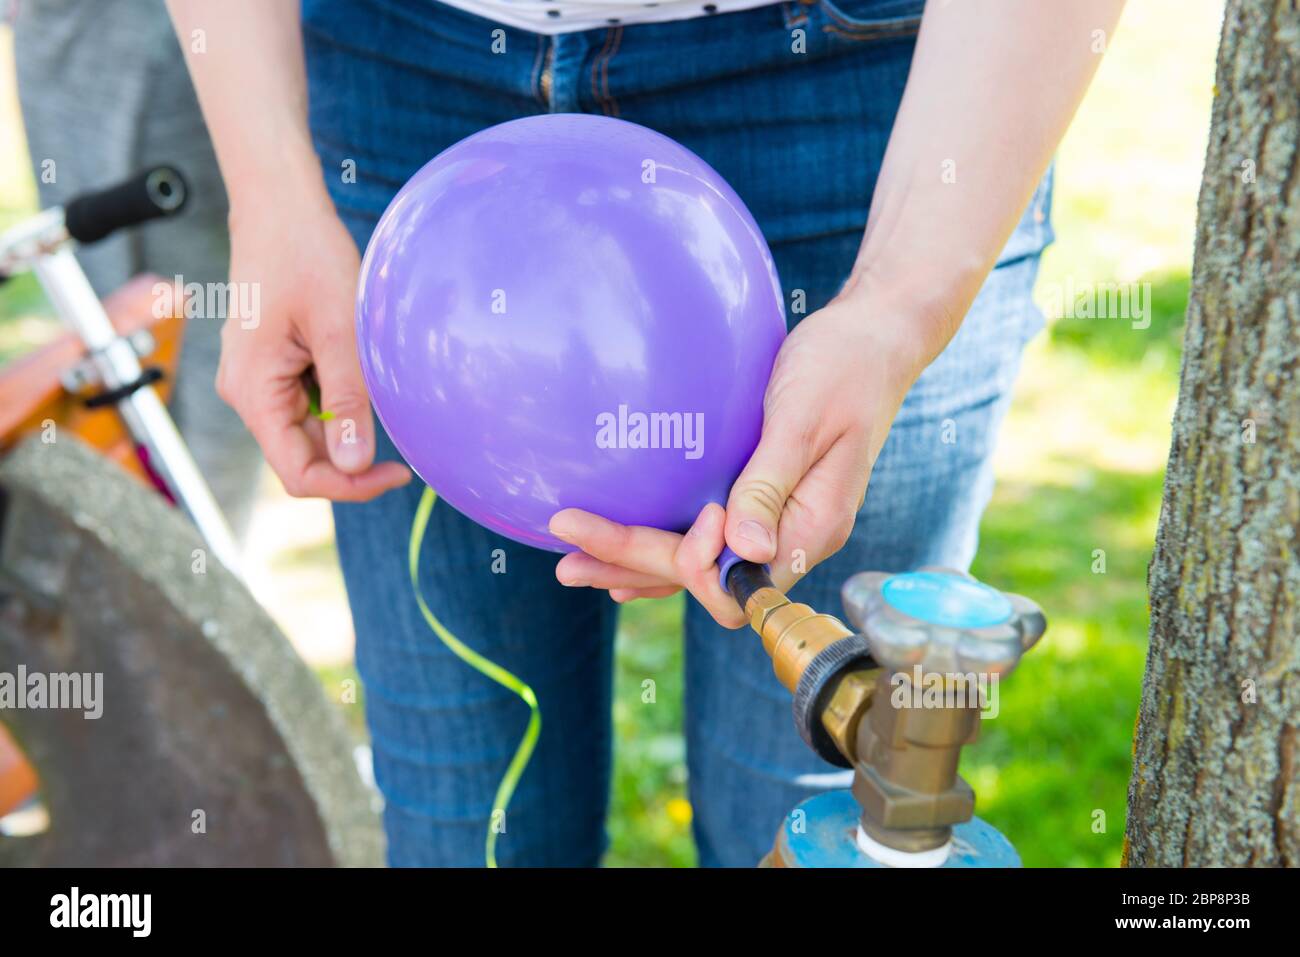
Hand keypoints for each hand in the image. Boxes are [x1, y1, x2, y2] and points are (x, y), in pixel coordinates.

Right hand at [216, 188, 410, 500]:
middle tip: (405, 435)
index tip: (397, 471)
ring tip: (377, 381)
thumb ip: (346, 400)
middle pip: (304, 456)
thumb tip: (355, 464)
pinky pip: (308, 402)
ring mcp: (257, 381)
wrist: (279, 207)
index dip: (349, 485)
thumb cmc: (306, 256)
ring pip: (309, 431)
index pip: (298, 473)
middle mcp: (247, 393)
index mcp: (253, 391)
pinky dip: (341, 397)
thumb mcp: (339, 330)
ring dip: (349, 421)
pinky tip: (359, 366)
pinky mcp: (272, 366)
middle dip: (354, 454)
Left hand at [551, 284, 931, 626]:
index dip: (699, 562)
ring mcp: (772, 524)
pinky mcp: (757, 501)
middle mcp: (790, 539)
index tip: (696, 516)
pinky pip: (704, 539)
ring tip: (571, 562)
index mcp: (812, 528)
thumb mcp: (804, 420)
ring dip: (634, 564)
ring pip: (697, 565)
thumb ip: (770, 486)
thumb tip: (742, 554)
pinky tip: (617, 552)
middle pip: (703, 578)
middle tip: (566, 549)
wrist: (871, 338)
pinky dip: (658, 547)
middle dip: (635, 562)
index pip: (739, 582)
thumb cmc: (842, 366)